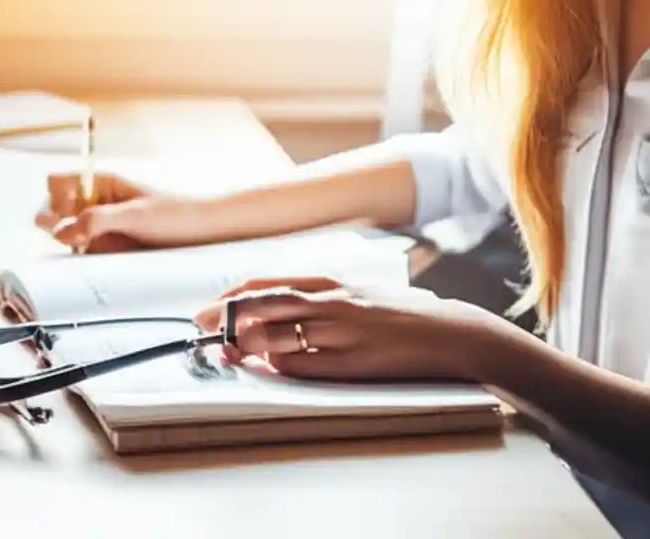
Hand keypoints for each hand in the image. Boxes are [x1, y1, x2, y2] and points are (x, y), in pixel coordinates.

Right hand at [34, 173, 209, 252]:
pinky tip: (92, 259)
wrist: (204, 235)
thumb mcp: (136, 214)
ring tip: (84, 247)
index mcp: (99, 184)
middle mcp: (94, 204)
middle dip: (54, 223)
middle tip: (72, 236)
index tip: (67, 213)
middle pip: (53, 210)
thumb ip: (98, 220)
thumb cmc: (176, 215)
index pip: (56, 184)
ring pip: (62, 233)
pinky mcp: (104, 250)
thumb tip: (62, 231)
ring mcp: (98, 228)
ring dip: (64, 243)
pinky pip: (79, 253)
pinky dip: (77, 258)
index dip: (54, 199)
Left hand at [195, 277, 509, 381]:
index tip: (209, 306)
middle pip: (263, 307)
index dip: (231, 296)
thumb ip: (319, 297)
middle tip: (201, 327)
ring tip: (226, 350)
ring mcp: (340, 333)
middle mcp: (331, 302)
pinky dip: (278, 366)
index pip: (267, 285)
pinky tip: (266, 367)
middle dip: (225, 318)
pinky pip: (303, 366)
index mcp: (331, 282)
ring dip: (246, 345)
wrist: (448, 331)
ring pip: (277, 337)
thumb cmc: (400, 312)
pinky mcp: (351, 362)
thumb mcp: (357, 290)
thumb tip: (276, 307)